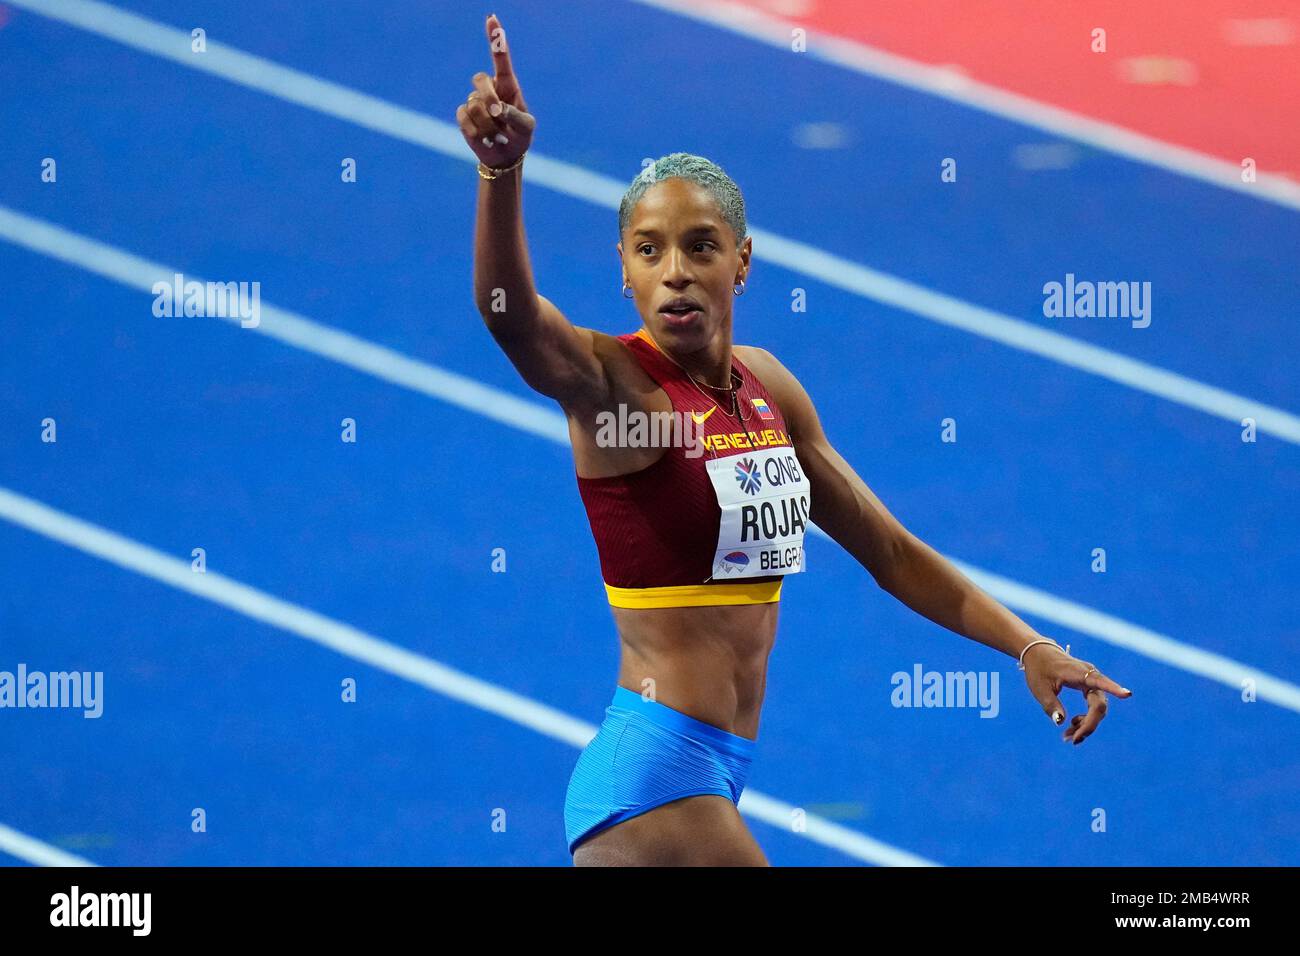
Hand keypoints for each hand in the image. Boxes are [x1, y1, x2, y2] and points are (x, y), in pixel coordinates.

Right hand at [456, 14, 535, 167]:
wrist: (504, 157)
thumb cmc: (519, 137)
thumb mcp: (526, 128)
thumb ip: (516, 116)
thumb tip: (497, 109)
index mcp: (508, 86)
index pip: (501, 59)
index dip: (496, 39)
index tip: (492, 19)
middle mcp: (489, 89)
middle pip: (480, 80)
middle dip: (489, 98)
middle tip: (498, 115)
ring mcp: (474, 101)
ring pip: (474, 104)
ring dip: (488, 125)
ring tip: (497, 135)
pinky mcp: (464, 116)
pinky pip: (464, 118)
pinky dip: (477, 132)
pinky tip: (485, 138)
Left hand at [1021, 640, 1131, 745]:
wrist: (1038, 653)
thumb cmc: (1039, 669)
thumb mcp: (1040, 688)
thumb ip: (1050, 704)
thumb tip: (1060, 722)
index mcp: (1079, 673)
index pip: (1099, 682)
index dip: (1114, 689)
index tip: (1127, 694)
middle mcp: (1090, 676)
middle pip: (1098, 705)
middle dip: (1089, 725)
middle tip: (1073, 740)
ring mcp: (1092, 682)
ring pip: (1097, 709)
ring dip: (1086, 725)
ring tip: (1067, 736)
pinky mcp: (1089, 687)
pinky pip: (1093, 707)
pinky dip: (1084, 719)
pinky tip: (1072, 726)